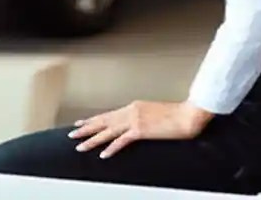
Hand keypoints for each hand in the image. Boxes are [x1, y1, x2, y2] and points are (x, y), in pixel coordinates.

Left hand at [67, 101, 213, 158]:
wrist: (188, 115)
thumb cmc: (176, 115)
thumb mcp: (154, 113)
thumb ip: (142, 117)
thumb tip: (135, 125)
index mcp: (133, 107)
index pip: (108, 114)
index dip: (93, 119)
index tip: (81, 122)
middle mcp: (130, 111)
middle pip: (103, 121)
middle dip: (86, 128)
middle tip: (72, 133)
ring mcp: (134, 120)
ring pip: (107, 131)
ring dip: (92, 139)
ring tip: (80, 145)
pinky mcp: (141, 130)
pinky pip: (122, 141)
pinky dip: (111, 148)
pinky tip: (103, 154)